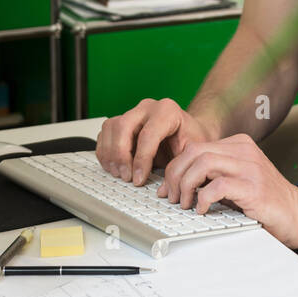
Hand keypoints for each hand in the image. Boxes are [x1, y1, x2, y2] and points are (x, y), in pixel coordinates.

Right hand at [96, 98, 217, 185]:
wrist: (187, 132)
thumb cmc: (189, 140)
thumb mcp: (192, 152)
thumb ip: (178, 166)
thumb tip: (162, 188)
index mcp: (167, 111)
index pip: (147, 134)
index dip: (141, 160)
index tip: (139, 179)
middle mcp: (147, 108)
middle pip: (123, 126)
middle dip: (121, 155)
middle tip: (126, 177)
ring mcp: (133, 113)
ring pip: (110, 127)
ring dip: (110, 154)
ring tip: (119, 174)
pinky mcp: (122, 121)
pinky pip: (105, 133)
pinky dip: (105, 152)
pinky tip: (113, 167)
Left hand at [158, 133, 297, 249]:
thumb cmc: (266, 202)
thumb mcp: (237, 180)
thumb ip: (214, 175)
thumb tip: (177, 185)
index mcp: (238, 145)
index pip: (195, 147)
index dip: (175, 167)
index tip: (167, 188)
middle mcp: (244, 150)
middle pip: (194, 151)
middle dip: (175, 175)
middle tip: (172, 197)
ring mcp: (251, 167)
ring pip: (203, 163)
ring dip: (186, 185)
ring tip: (185, 204)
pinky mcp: (255, 188)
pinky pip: (218, 185)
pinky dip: (203, 198)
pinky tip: (202, 210)